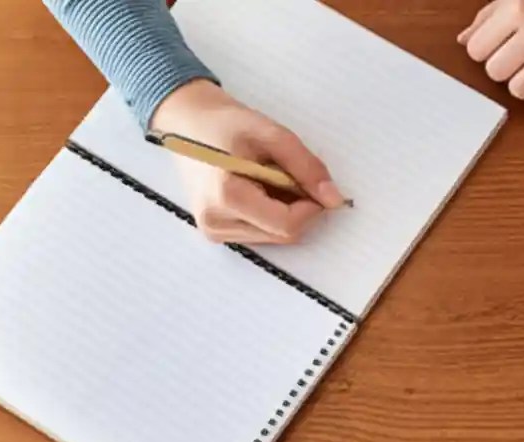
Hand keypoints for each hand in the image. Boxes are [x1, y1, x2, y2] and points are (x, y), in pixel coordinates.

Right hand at [150, 79, 346, 244]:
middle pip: (283, 234)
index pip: (287, 225)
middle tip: (289, 175)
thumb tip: (335, 200)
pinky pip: (260, 234)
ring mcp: (213, 230)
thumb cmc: (227, 123)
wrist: (187, 122)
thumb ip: (307, 167)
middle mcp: (216, 222)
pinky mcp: (215, 232)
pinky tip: (259, 190)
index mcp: (226, 196)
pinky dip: (271, 214)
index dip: (312, 207)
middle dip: (299, 208)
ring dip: (285, 211)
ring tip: (268, 178)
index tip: (314, 183)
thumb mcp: (272, 135)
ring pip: (275, 237)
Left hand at [458, 0, 523, 107]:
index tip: (497, 45)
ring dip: (523, 82)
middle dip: (503, 66)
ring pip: (519, 90)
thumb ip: (492, 12)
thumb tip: (466, 39)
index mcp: (519, 3)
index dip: (485, 49)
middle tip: (518, 56)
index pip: (477, 48)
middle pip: (495, 71)